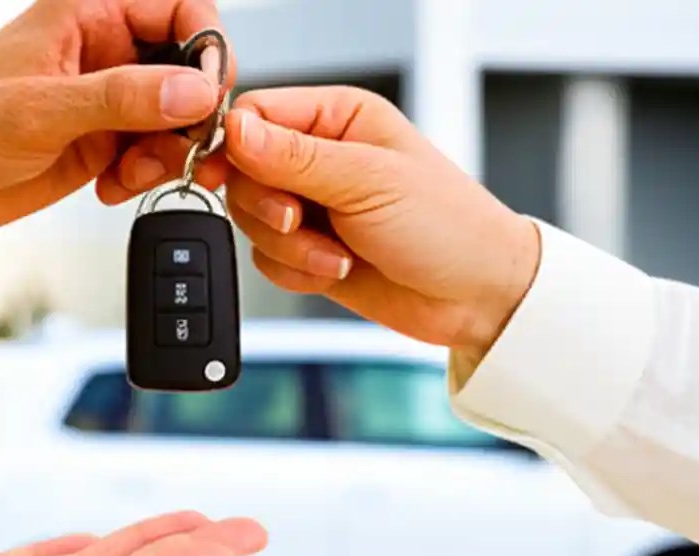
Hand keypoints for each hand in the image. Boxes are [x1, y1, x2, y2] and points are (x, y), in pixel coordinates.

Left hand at [0, 0, 232, 232]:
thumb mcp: (39, 109)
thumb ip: (119, 98)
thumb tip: (192, 89)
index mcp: (88, 13)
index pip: (180, 6)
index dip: (203, 47)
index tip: (201, 94)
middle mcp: (105, 50)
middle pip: (190, 65)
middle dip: (191, 111)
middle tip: (176, 146)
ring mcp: (108, 98)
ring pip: (178, 115)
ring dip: (167, 151)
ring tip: (131, 173)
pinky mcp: (105, 140)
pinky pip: (154, 152)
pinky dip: (147, 175)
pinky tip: (112, 186)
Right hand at [222, 86, 540, 358]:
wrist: (475, 297)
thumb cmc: (447, 226)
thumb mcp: (368, 181)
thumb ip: (295, 157)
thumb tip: (235, 131)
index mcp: (338, 118)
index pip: (256, 115)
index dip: (233, 145)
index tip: (223, 173)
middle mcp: (320, 158)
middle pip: (243, 172)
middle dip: (268, 207)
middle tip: (300, 219)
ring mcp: (313, 206)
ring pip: (251, 221)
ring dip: (289, 247)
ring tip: (339, 254)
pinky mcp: (309, 250)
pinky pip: (266, 260)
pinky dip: (296, 272)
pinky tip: (337, 270)